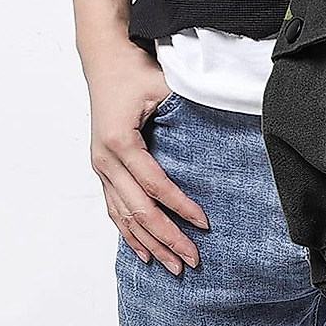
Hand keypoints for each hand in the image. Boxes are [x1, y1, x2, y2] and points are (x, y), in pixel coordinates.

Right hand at [85, 39, 209, 273]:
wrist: (104, 59)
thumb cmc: (134, 70)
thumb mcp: (164, 85)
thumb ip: (187, 108)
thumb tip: (225, 123)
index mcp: (120, 142)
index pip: (155, 184)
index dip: (180, 207)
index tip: (204, 224)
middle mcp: (105, 160)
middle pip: (138, 210)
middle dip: (167, 237)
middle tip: (192, 260)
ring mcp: (100, 167)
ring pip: (124, 217)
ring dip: (149, 243)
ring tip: (173, 266)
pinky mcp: (102, 169)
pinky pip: (114, 209)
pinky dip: (129, 233)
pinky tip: (144, 251)